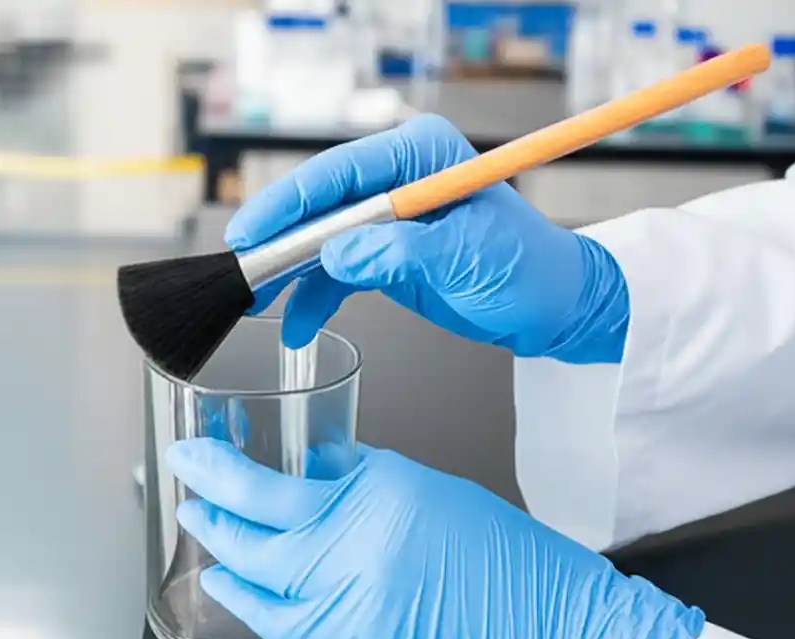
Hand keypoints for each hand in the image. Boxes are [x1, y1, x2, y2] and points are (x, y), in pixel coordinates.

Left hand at [168, 438, 703, 638]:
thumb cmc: (516, 565)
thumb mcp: (436, 493)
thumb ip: (366, 479)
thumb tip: (316, 467)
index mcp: (380, 498)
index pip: (271, 486)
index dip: (219, 471)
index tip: (195, 456)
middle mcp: (357, 550)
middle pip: (255, 532)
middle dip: (209, 507)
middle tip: (188, 489)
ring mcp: (352, 608)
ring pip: (259, 582)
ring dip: (223, 554)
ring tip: (203, 531)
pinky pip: (284, 627)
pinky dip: (250, 603)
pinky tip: (231, 587)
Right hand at [226, 114, 629, 362]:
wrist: (555, 307)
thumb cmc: (529, 271)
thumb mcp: (466, 259)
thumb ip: (397, 253)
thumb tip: (335, 256)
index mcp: (419, 155)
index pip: (338, 172)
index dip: (288, 202)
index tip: (250, 232)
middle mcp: (395, 179)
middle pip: (317, 205)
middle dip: (277, 240)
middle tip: (239, 271)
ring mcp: (385, 217)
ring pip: (316, 240)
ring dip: (286, 274)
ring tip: (255, 304)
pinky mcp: (381, 252)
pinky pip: (332, 272)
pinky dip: (313, 298)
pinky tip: (297, 326)